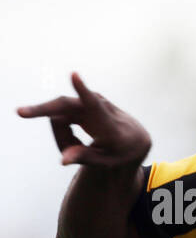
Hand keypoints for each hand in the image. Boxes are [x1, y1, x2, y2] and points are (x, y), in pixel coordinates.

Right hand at [17, 72, 150, 166]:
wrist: (134, 139)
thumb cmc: (120, 152)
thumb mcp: (107, 162)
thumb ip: (85, 158)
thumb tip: (63, 160)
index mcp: (110, 126)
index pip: (95, 106)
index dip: (83, 91)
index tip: (74, 75)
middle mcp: (100, 109)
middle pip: (65, 106)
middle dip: (42, 109)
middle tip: (20, 112)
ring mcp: (92, 102)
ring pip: (60, 117)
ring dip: (63, 137)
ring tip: (77, 151)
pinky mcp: (83, 101)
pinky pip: (61, 117)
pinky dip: (64, 133)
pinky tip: (76, 143)